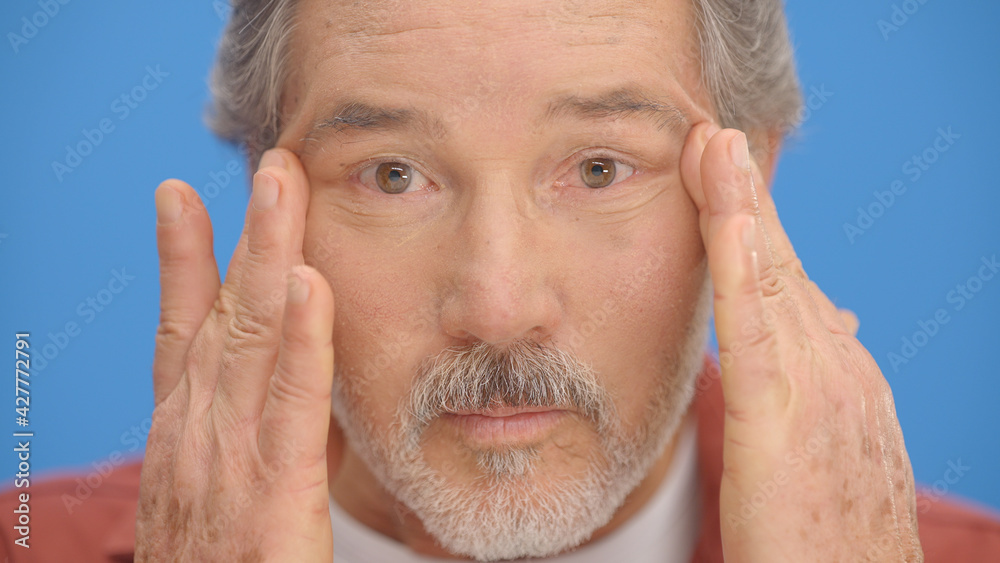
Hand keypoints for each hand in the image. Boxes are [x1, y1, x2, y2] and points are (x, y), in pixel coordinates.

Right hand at [136, 149, 337, 560]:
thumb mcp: (211, 494)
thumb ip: (239, 439)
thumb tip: (273, 397)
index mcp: (186, 433)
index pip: (182, 332)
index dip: (184, 261)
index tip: (181, 195)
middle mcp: (196, 432)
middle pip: (222, 314)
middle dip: (244, 234)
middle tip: (268, 163)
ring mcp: (225, 458)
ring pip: (252, 337)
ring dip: (269, 255)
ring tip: (283, 185)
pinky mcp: (271, 493)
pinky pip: (290, 404)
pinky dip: (301, 341)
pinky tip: (312, 285)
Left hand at [680, 124, 922, 560]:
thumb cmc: (832, 534)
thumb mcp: (825, 446)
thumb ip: (817, 383)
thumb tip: (828, 322)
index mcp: (837, 372)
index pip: (788, 282)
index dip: (754, 223)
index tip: (721, 172)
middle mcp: (835, 364)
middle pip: (780, 262)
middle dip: (744, 194)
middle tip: (710, 132)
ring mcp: (817, 384)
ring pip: (769, 274)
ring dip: (738, 201)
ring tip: (711, 142)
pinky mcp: (785, 413)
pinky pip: (754, 320)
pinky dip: (738, 253)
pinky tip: (723, 206)